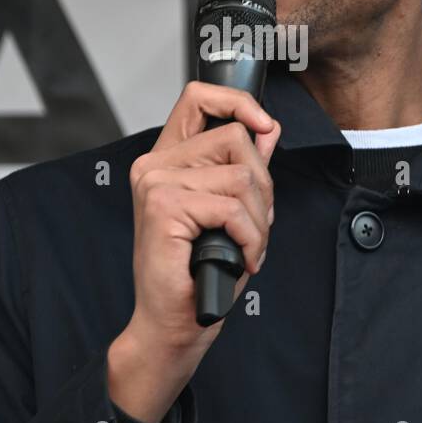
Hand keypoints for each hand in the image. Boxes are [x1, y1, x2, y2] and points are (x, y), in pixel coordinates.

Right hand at [107, 81, 279, 422]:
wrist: (172, 324)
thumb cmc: (197, 274)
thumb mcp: (228, 212)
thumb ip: (241, 168)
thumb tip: (267, 130)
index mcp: (165, 160)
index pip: (198, 98)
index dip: (237, 101)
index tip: (264, 126)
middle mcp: (154, 165)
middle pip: (235, 140)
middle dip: (262, 185)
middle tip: (254, 226)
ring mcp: (156, 183)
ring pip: (241, 176)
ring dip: (259, 220)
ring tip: (246, 248)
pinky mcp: (165, 206)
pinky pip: (234, 207)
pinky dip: (250, 237)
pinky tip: (241, 257)